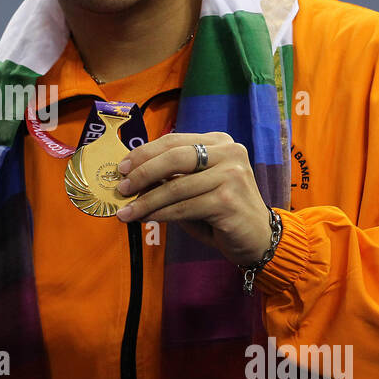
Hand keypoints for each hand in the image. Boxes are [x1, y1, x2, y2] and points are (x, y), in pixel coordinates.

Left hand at [113, 132, 270, 265]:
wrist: (257, 237)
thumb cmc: (221, 210)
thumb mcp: (195, 187)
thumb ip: (171, 177)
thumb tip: (130, 176)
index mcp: (220, 142)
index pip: (174, 141)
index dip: (144, 153)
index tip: (122, 168)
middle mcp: (229, 153)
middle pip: (174, 157)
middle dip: (142, 173)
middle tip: (121, 188)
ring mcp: (232, 175)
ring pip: (176, 187)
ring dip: (146, 201)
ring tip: (127, 212)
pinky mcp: (228, 200)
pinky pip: (184, 207)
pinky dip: (161, 214)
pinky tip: (146, 219)